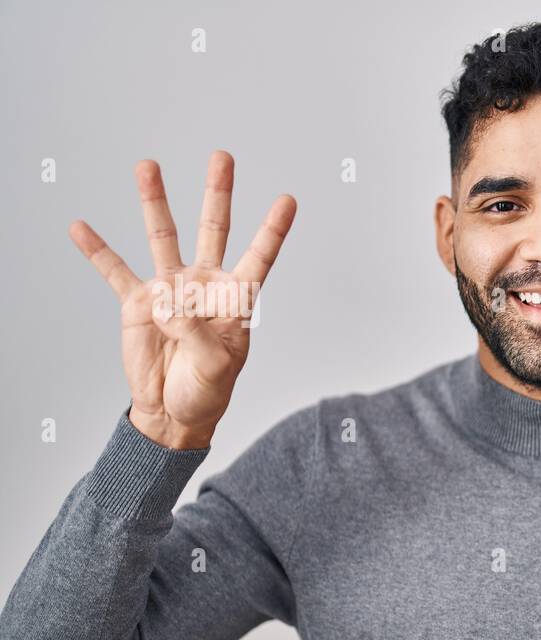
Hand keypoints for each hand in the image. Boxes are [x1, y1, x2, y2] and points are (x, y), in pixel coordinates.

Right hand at [70, 151, 296, 448]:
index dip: (272, 231)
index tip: (288, 200)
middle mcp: (204, 285)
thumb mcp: (216, 368)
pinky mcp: (138, 302)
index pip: (258, 259)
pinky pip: (115, 271)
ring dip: (155, 202)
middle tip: (222, 157)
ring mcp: (170, 290)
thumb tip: (168, 302)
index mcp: (235, 300)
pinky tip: (81, 227)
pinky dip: (97, 250)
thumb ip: (197, 334)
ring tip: (147, 166)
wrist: (173, 411)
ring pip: (163, 237)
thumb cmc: (206, 390)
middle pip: (212, 230)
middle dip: (217, 194)